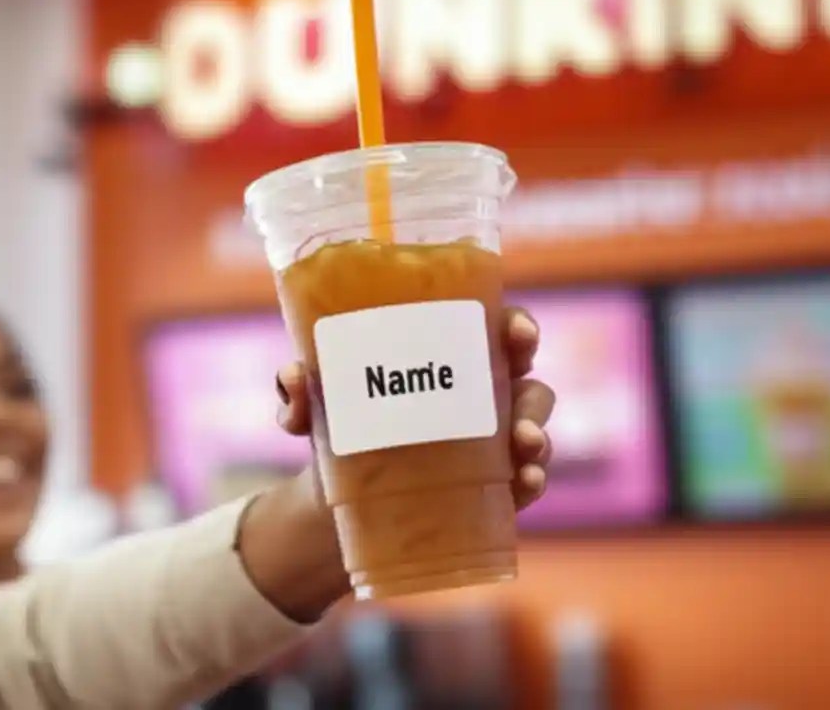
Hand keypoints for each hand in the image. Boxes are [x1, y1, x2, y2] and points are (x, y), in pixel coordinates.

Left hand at [274, 306, 555, 508]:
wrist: (336, 505)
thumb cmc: (338, 432)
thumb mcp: (314, 411)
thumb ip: (299, 395)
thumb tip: (292, 377)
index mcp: (448, 361)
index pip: (495, 330)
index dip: (514, 324)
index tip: (513, 327)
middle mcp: (481, 398)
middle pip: (526, 378)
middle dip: (530, 378)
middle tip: (519, 379)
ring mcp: (491, 446)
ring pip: (532, 428)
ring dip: (537, 433)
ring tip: (524, 443)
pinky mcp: (492, 489)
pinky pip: (525, 481)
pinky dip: (532, 481)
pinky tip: (526, 483)